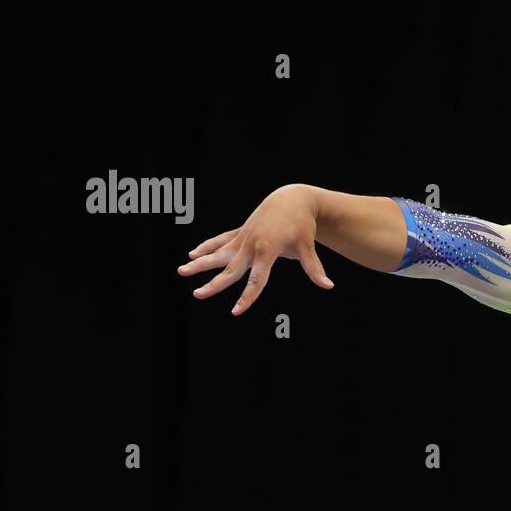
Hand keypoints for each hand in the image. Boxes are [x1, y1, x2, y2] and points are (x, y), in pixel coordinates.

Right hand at [176, 183, 332, 315]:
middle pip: (231, 269)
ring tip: (182, 271)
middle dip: (214, 283)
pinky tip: (193, 255)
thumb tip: (328, 286)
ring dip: (201, 263)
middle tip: (198, 294)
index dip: (247, 297)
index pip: (256, 280)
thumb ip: (314, 268)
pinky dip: (208, 247)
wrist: (292, 198)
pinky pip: (221, 241)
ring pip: (219, 253)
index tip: (236, 311)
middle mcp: (251, 244)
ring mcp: (244, 237)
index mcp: (267, 250)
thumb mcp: (308, 246)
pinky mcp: (241, 232)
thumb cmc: (302, 225)